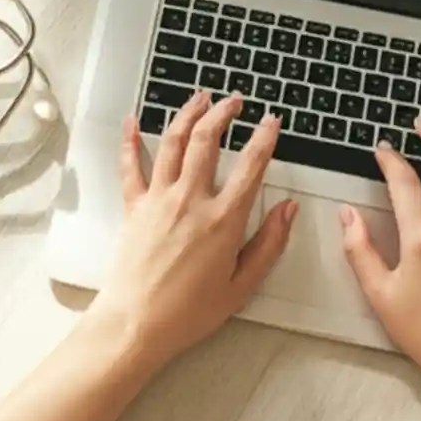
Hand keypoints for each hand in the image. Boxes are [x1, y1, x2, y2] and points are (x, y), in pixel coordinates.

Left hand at [89, 91, 298, 366]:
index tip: (271, 122)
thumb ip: (269, 244)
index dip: (264, 138)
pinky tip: (133, 121)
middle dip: (224, 113)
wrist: (135, 323)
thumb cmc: (187, 313)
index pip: (251, 166)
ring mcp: (159, 200)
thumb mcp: (242, 285)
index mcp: (223, 220)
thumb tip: (289, 210)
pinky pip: (131, 166)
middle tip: (235, 101)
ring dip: (187, 113)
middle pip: (208, 140)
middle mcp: (190, 201)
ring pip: (173, 142)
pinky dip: (131, 140)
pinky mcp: (134, 207)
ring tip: (200, 97)